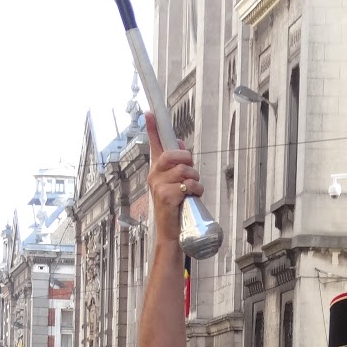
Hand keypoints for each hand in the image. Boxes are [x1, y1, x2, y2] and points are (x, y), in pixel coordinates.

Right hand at [144, 115, 203, 247]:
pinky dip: (196, 190)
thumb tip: (179, 143)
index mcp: (156, 171)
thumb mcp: (176, 184)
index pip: (154, 145)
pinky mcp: (166, 196)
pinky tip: (192, 197)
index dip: (152, 128)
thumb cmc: (176, 209)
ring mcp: (158, 186)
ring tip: (192, 191)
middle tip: (191, 172)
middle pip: (173, 155)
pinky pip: (188, 184)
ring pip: (184, 170)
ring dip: (195, 180)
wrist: (171, 234)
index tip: (149, 113)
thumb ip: (177, 165)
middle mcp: (154, 176)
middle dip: (186, 160)